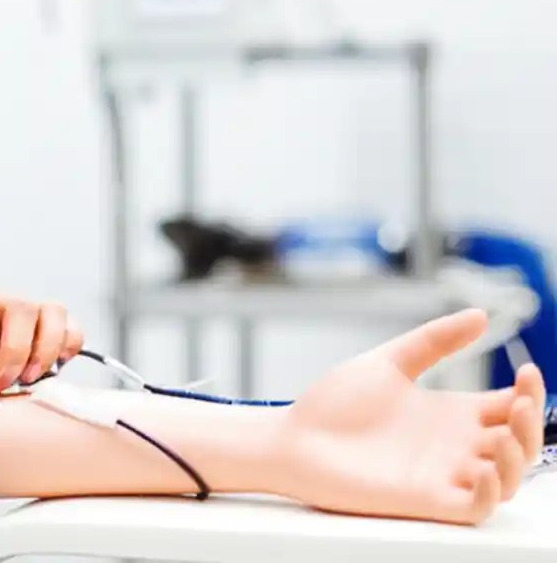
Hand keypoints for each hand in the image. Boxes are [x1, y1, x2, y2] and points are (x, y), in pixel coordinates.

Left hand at [0, 285, 83, 400]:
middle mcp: (4, 298)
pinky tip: (48, 372)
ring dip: (45, 352)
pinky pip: (72, 330)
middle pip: (22, 311)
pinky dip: (67, 350)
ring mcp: (32, 308)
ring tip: (27, 381)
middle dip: (12, 356)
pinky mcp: (52, 326)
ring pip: (54, 314)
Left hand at [279, 309, 545, 523]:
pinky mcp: (423, 500)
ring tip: (506, 433)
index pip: (509, 408)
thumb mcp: (389, 362)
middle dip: (530, 424)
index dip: (528, 394)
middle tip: (519, 402)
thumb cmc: (333, 403)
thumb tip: (482, 315)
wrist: (291, 437)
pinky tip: (482, 468)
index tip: (527, 370)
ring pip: (506, 480)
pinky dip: (488, 493)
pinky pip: (473, 508)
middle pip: (518, 444)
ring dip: (518, 459)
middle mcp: (453, 447)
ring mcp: (441, 475)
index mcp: (450, 414)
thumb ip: (434, 341)